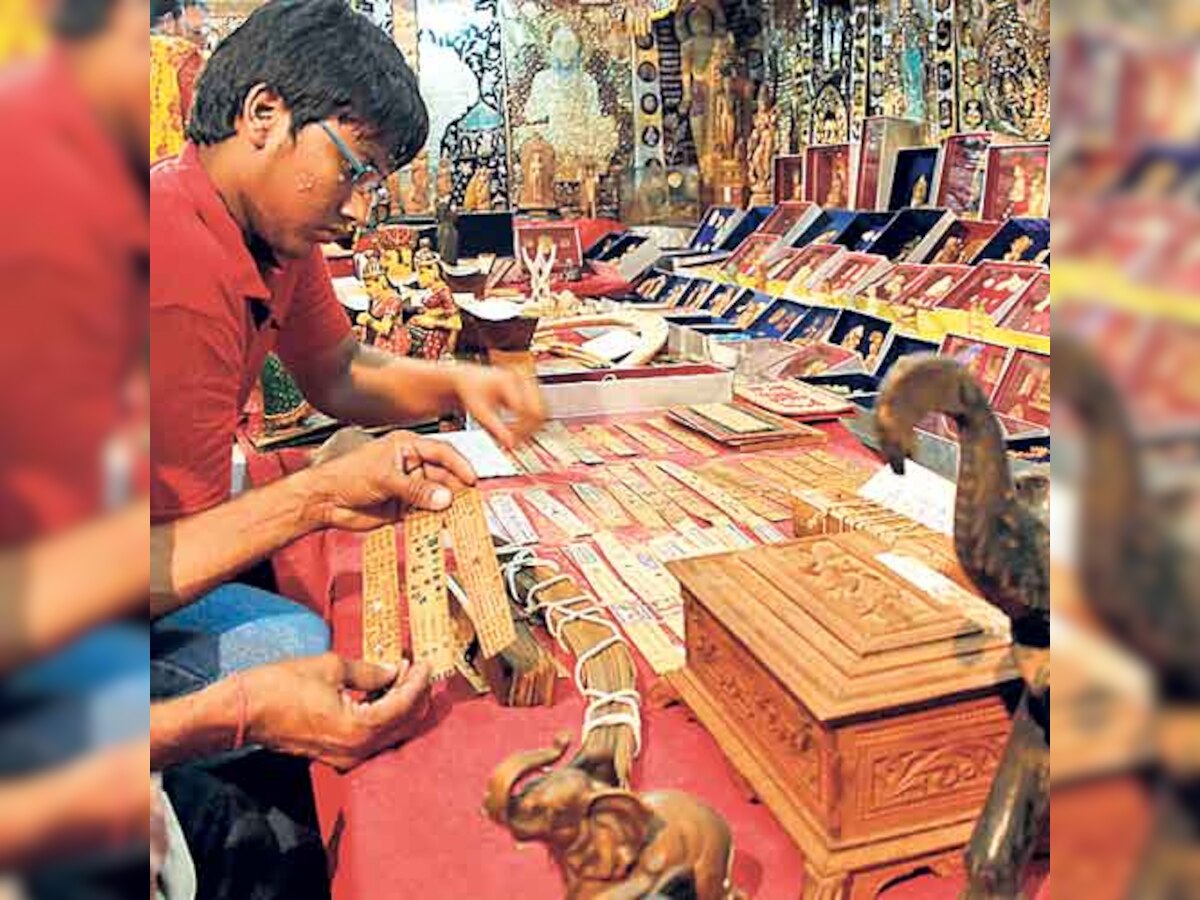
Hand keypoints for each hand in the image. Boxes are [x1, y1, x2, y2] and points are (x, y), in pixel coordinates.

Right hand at [243, 654, 431, 771]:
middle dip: (415, 694)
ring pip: (390, 731)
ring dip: (400, 703)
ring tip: (403, 673)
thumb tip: (392, 671)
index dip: (418, 681)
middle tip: (418, 667)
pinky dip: (383, 714)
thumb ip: (369, 672)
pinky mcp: (336, 753)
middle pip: (403, 723)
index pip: (404, 705)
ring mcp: (346, 756)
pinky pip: (372, 735)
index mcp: (359, 729)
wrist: (241, 711)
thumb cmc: (280, 686)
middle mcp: (356, 750)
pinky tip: (383, 691)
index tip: (426, 662)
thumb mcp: (331, 668)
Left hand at [301, 430, 477, 530]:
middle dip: (457, 490)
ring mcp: (409, 488)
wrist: (324, 501)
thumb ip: (415, 489)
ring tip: (460, 516)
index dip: (459, 465)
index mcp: (407, 447)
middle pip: (444, 477)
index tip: (471, 479)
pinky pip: (426, 514)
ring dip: (448, 507)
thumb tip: (443, 497)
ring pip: (437, 497)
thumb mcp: (384, 478)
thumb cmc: (345, 475)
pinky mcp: (404, 508)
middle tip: (470, 503)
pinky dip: (435, 521)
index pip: (442, 452)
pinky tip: (443, 526)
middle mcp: (412, 466)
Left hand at [450, 365, 545, 449]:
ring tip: (520, 437)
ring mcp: (526, 382)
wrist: (467, 378)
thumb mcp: (480, 413)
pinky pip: (539, 407)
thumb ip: (496, 429)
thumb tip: (511, 445)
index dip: (520, 429)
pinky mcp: (528, 388)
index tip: (511, 441)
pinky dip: (533, 421)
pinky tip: (522, 429)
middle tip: (519, 442)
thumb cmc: (471, 391)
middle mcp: (520, 379)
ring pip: (542, 409)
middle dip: (530, 430)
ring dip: (534, 426)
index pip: (524, 410)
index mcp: (508, 382)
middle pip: (539, 410)